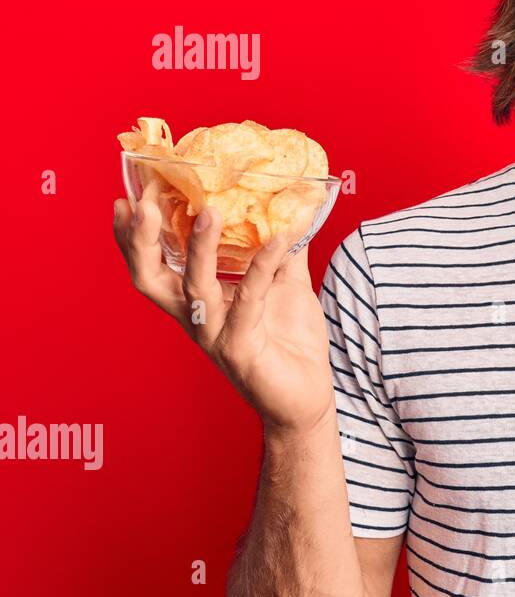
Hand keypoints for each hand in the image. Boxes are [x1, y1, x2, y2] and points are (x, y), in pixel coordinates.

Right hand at [112, 196, 333, 433]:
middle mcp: (195, 318)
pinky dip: (263, 268)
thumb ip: (281, 250)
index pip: (151, 266)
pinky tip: (280, 241)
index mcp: (195, 302)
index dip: (132, 238)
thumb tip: (290, 209)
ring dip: (200, 248)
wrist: (307, 396)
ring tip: (211, 211)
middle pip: (150, 278)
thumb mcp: (285, 284)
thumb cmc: (289, 341)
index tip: (125, 200)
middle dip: (141, 241)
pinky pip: (249, 301)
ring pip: (194, 288)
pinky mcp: (240, 349)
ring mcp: (214, 335)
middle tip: (144, 204)